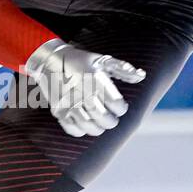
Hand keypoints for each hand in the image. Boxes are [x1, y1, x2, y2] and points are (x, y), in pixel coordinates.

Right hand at [23, 38, 146, 136]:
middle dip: (111, 122)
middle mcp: (81, 91)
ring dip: (98, 129)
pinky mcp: (58, 110)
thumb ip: (123, 70)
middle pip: (102, 117)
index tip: (121, 107)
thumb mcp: (103, 60)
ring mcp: (68, 102)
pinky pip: (72, 128)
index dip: (121, 108)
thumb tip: (141, 76)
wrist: (50, 61)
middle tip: (112, 120)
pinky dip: (81, 131)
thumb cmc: (82, 61)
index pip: (115, 103)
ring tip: (101, 124)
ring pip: (88, 125)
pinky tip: (86, 125)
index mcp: (95, 78)